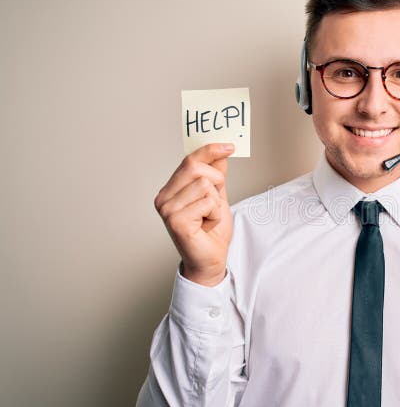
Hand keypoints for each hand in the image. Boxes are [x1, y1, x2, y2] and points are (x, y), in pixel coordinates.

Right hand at [154, 143, 234, 285]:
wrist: (210, 261)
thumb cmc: (210, 231)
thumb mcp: (217, 197)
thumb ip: (216, 175)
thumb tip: (220, 151)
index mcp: (170, 190)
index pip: (189, 160)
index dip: (209, 150)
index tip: (230, 145)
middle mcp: (163, 197)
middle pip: (197, 168)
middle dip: (216, 181)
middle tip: (216, 201)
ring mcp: (167, 209)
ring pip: (205, 185)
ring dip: (216, 202)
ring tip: (208, 217)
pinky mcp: (176, 220)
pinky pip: (207, 202)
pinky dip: (215, 214)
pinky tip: (206, 225)